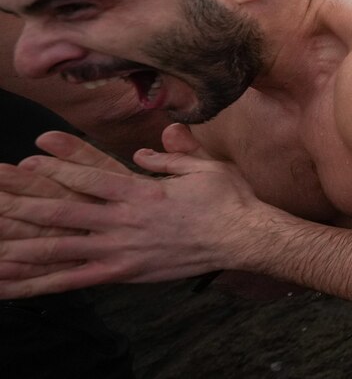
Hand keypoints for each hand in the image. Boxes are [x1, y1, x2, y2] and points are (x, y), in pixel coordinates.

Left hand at [0, 126, 263, 297]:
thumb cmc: (229, 199)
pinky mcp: (125, 273)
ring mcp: (122, 249)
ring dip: (22, 246)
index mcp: (141, 192)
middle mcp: (125, 220)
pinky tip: (16, 284)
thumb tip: (143, 150)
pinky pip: (75, 279)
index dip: (57, 167)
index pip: (90, 178)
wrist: (245, 239)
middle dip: (23, 204)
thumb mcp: (203, 166)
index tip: (27, 160)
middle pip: (63, 212)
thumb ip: (171, 155)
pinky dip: (42, 282)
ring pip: (61, 248)